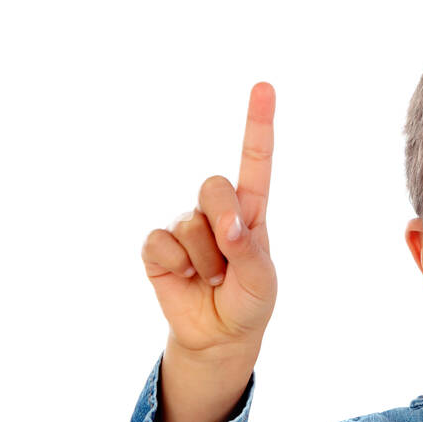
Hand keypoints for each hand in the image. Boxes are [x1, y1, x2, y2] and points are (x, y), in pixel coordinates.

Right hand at [140, 82, 278, 355]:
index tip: (264, 86)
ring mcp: (185, 226)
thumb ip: (248, 249)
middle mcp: (217, 210)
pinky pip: (162, 243)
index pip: (255, 162)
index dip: (258, 124)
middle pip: (215, 186)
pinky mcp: (158, 247)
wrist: (220, 335)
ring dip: (206, 260)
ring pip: (190, 224)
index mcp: (251, 211)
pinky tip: (186, 279)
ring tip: (213, 279)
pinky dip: (178, 265)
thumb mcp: (261, 279)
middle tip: (231, 257)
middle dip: (225, 222)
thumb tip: (227, 226)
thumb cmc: (249, 302)